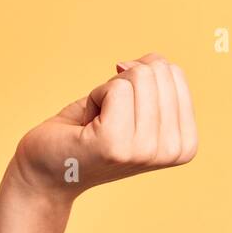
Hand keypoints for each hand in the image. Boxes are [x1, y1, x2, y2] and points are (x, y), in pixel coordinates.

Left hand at [11, 52, 198, 203]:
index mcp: (185, 144)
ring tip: (95, 123)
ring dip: (106, 92)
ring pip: (137, 76)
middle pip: (157, 72)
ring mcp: (146, 149)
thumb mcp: (132, 105)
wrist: (46, 173)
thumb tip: (154, 58)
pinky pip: (116, 88)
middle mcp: (172, 150)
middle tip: (104, 118)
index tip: (120, 114)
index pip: (174, 74)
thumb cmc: (85, 135)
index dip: (137, 82)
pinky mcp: (116, 143)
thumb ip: (153, 81)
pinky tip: (85, 125)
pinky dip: (94, 97)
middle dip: (121, 85)